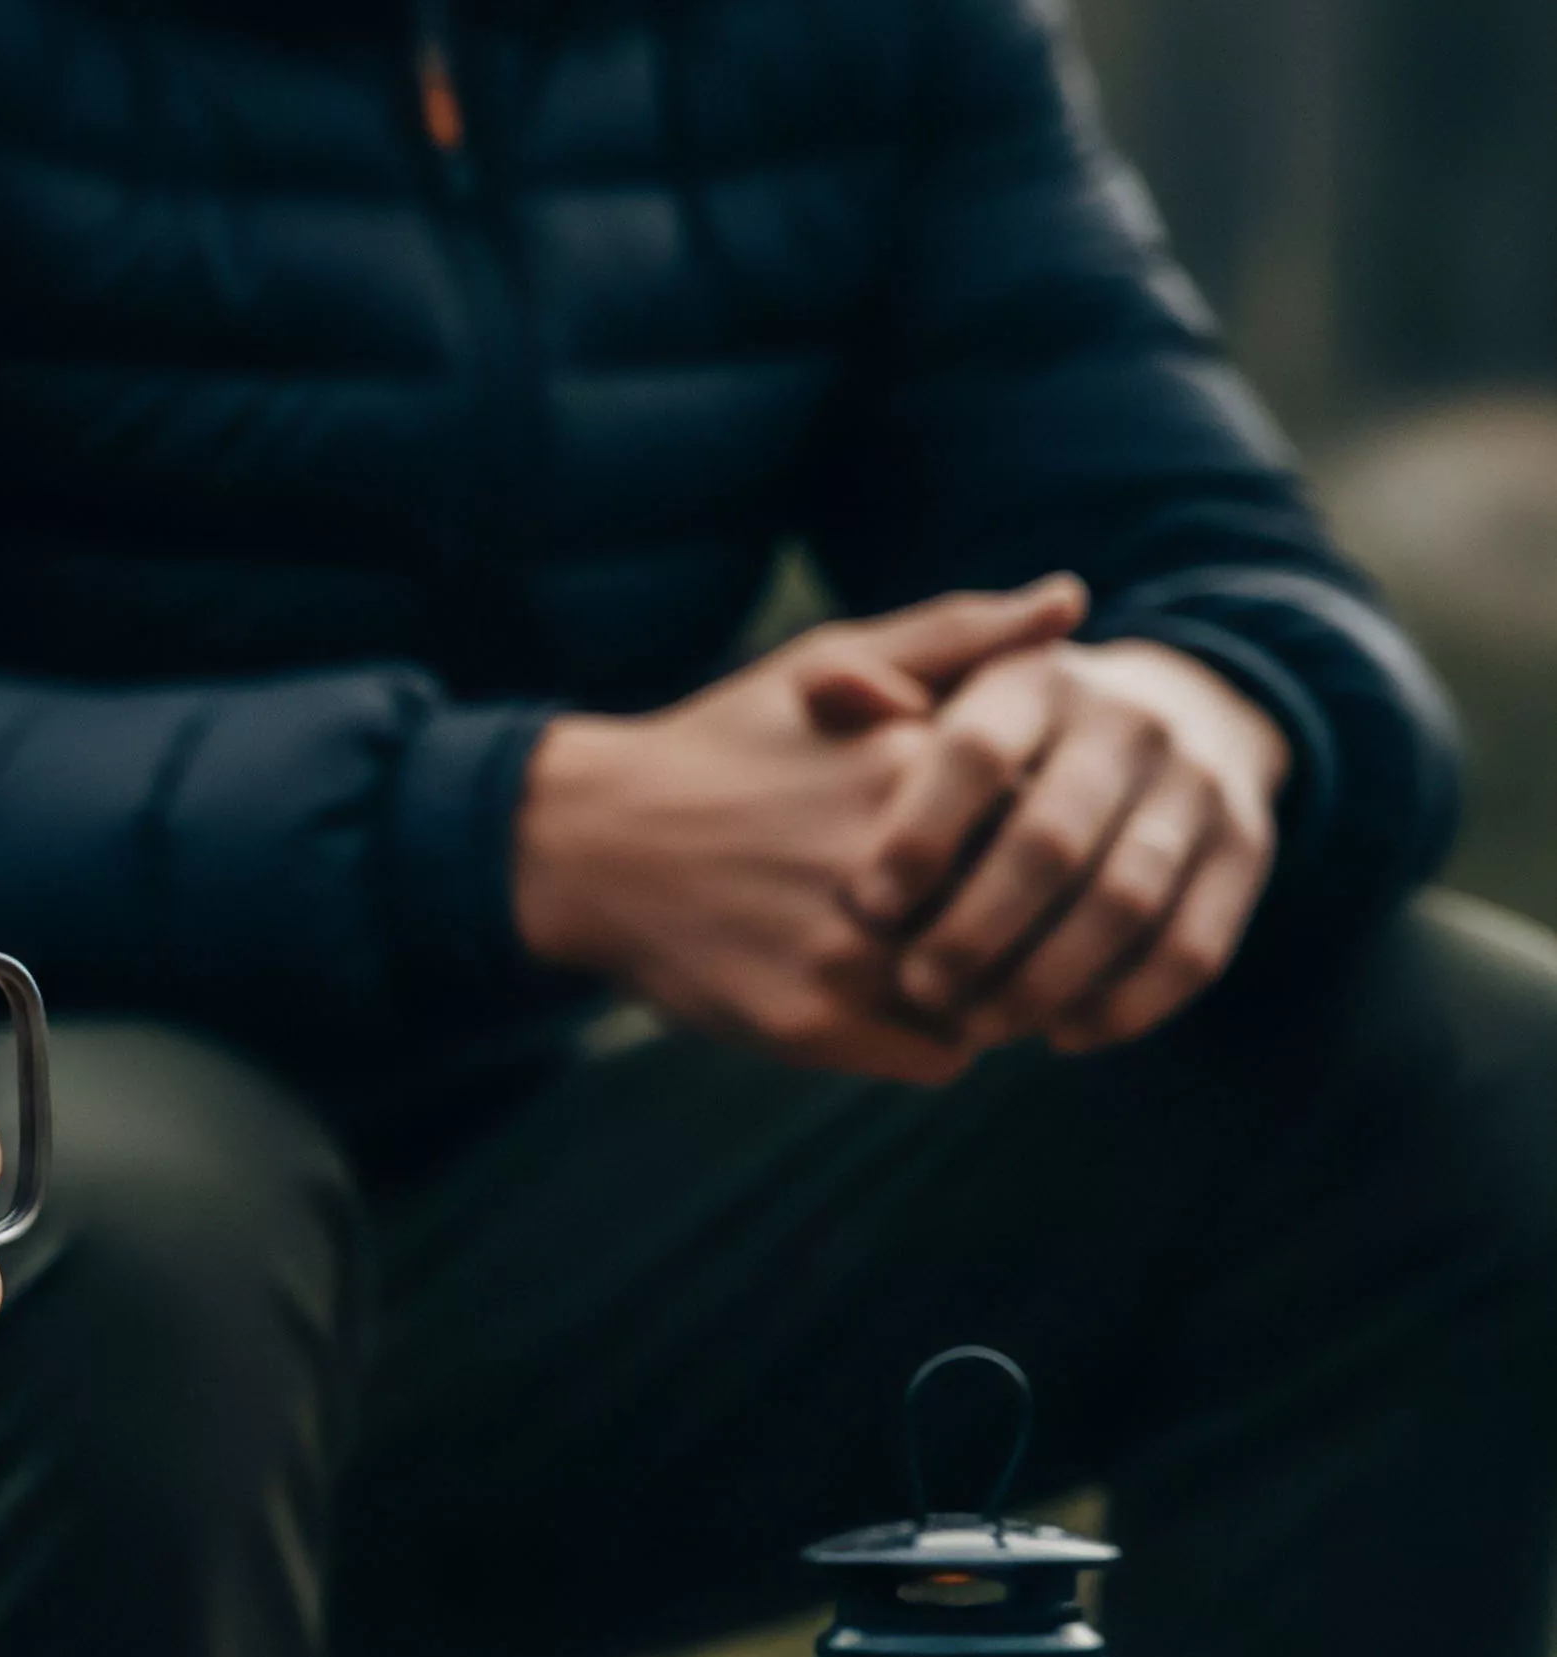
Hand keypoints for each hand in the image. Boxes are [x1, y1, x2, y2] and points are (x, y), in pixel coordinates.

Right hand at [515, 582, 1091, 1083]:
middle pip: (1034, 915)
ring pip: (1000, 995)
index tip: (1004, 833)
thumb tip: (1072, 601)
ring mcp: (848, 952)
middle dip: (1023, 918)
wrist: (584, 842)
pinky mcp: (810, 1026)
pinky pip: (941, 1055)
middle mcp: (886, 863)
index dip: (1044, 834)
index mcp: (910, 766)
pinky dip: (931, 1035)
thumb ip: (956, 634)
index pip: (1059, 822)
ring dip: (987, 984)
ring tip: (934, 951)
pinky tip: (886, 995)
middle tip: (975, 905)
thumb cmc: (725, 746)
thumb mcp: (829, 661)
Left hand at [849, 636, 1287, 1052]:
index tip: (865, 906)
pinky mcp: (1246, 850)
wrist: (1173, 710)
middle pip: (1051, 841)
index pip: (974, 754)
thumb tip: (824, 687)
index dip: (919, 835)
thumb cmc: (1005, 724)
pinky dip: (1127, 1002)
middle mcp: (1131, 722)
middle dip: (977, 928)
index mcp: (1038, 678)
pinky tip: (1061, 1034)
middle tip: (916, 987)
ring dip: (1046, 979)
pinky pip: (1193, 945)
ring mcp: (1199, 786)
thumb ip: (873, 685)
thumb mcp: (939, 684)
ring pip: (1124, 901)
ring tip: (977, 1025)